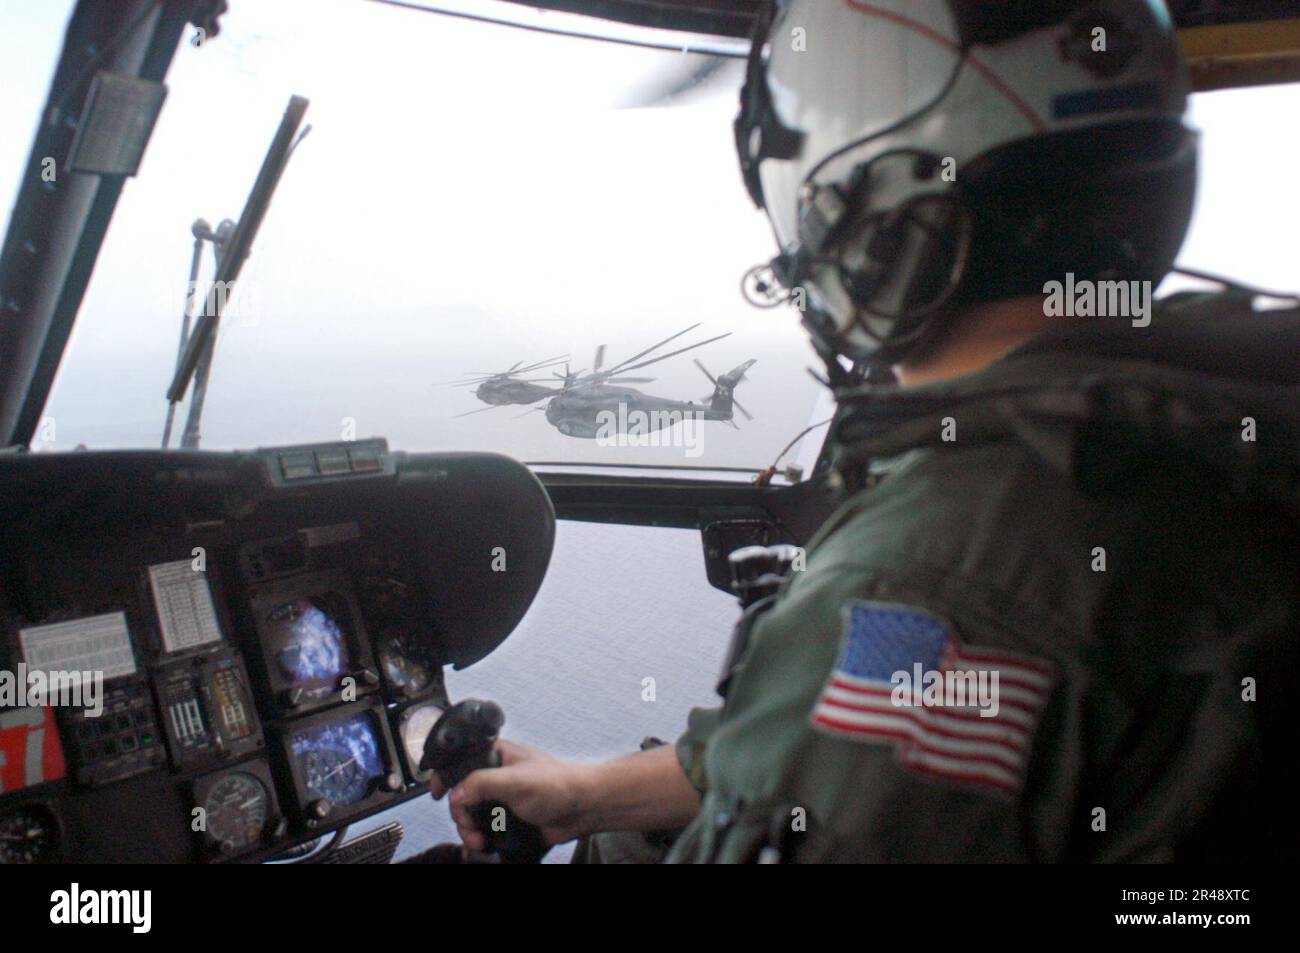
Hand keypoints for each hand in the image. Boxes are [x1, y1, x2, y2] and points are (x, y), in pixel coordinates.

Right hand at [429, 739, 590, 851]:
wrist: (583, 808)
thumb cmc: (558, 784)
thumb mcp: (515, 780)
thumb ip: (481, 784)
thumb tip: (456, 795)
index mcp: (496, 756)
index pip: (460, 763)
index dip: (444, 778)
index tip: (435, 794)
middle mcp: (496, 776)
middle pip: (461, 796)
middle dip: (460, 815)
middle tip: (469, 827)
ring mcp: (502, 798)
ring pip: (471, 816)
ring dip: (470, 831)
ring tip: (480, 841)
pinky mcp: (509, 818)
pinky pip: (486, 829)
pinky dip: (481, 839)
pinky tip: (485, 846)